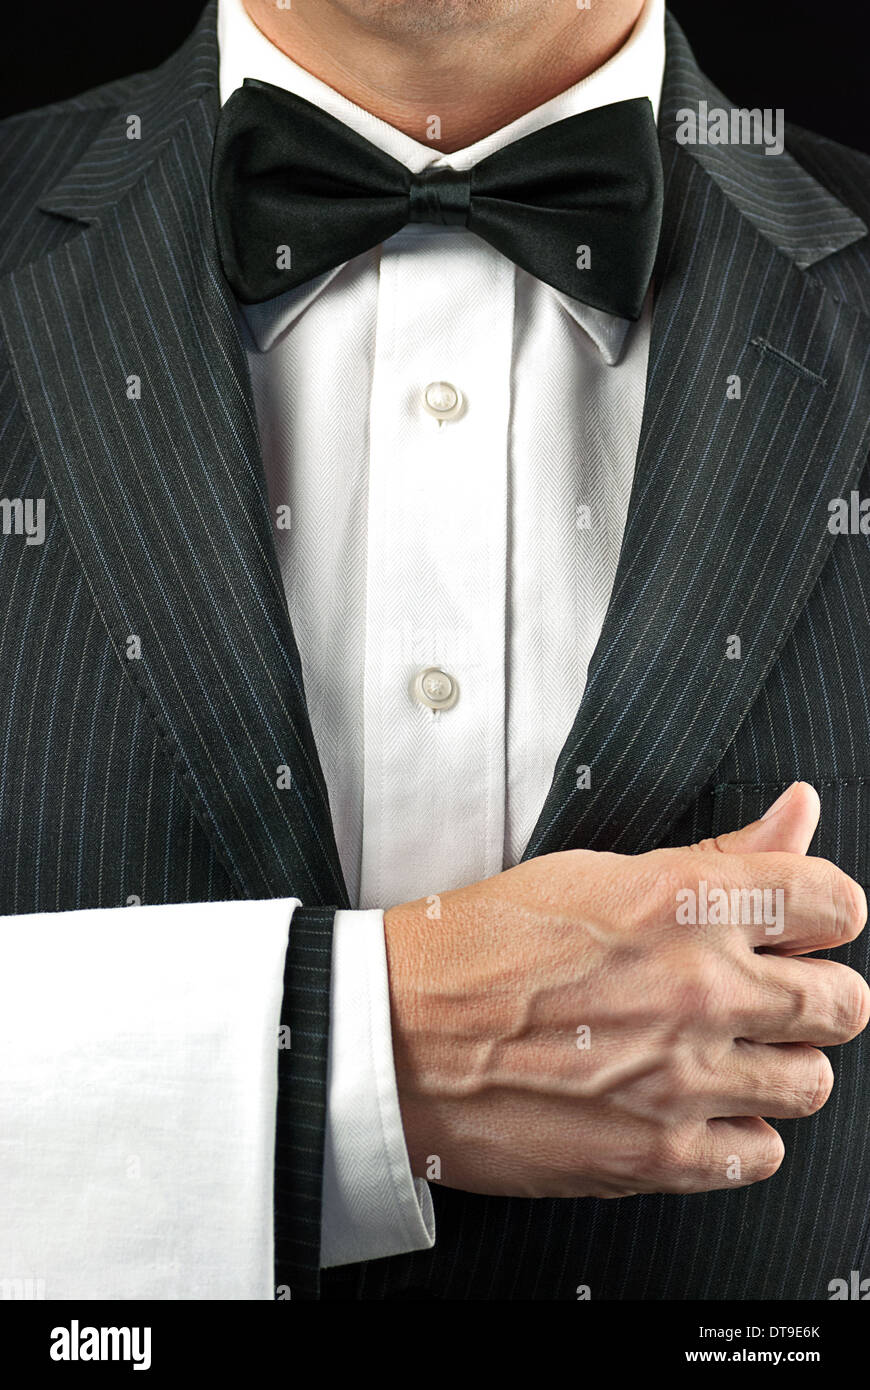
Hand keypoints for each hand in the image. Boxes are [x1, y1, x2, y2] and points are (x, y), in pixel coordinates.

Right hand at [383, 782, 868, 1198]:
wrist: (395, 1035)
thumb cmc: (481, 944)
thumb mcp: (596, 871)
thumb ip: (719, 854)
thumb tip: (797, 815)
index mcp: (684, 899)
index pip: (836, 903)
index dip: (824, 915)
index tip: (802, 928)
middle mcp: (698, 986)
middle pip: (844, 1002)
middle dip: (813, 994)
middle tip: (763, 996)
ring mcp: (683, 1076)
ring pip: (813, 1083)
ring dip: (779, 1066)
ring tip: (725, 1053)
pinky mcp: (658, 1152)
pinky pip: (761, 1153)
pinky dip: (737, 1131)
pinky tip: (694, 1105)